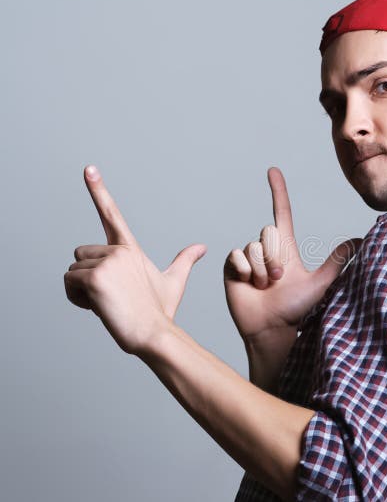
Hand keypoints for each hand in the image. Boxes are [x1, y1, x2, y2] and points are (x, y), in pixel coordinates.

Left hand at [64, 165, 205, 354]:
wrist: (154, 333)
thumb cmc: (160, 310)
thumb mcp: (174, 282)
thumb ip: (185, 260)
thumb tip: (202, 246)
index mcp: (131, 249)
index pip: (112, 214)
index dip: (99, 190)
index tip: (88, 168)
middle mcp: (119, 250)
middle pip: (81, 255)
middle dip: (88, 277)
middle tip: (110, 296)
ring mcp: (107, 262)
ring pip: (73, 271)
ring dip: (81, 290)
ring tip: (106, 303)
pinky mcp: (95, 277)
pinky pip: (69, 283)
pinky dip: (76, 299)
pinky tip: (98, 308)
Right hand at [224, 167, 361, 342]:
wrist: (272, 329)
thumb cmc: (296, 310)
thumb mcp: (320, 283)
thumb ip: (337, 261)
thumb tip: (361, 241)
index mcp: (285, 248)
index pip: (281, 212)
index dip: (278, 191)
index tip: (273, 170)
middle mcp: (265, 249)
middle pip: (267, 230)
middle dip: (275, 256)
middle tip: (278, 279)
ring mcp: (248, 259)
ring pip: (253, 246)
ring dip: (262, 269)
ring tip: (265, 287)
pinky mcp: (232, 268)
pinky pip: (238, 256)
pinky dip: (246, 271)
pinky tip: (249, 285)